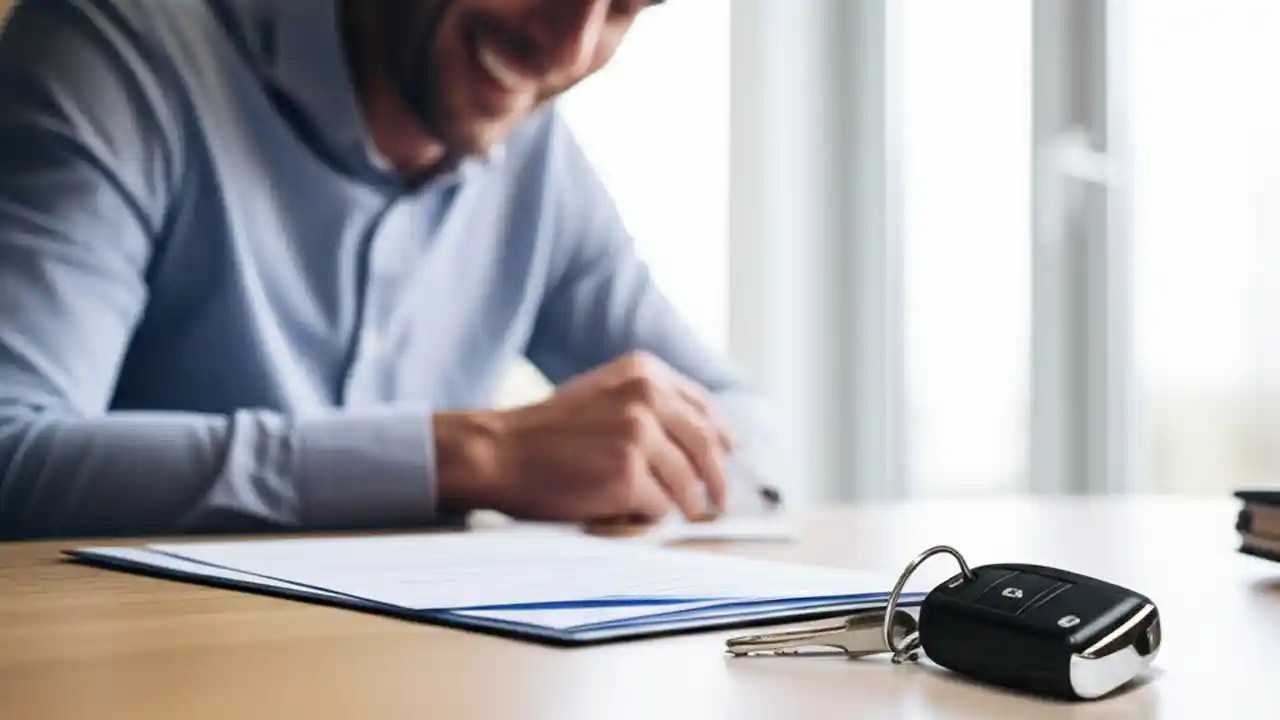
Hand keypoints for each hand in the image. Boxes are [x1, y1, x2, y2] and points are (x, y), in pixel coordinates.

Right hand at [436, 352, 732, 521]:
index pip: (704, 408)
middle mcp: (647, 397)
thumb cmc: (547, 431)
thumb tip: (704, 437)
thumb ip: (648, 403)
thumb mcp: (603, 393)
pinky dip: (649, 517)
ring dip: (683, 505)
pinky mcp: (628, 475)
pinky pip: (660, 507)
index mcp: (644, 372)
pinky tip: (630, 513)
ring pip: (688, 483)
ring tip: (673, 514)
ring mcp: (639, 436)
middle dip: (717, 481)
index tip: (729, 456)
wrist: (500, 451)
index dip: (722, 437)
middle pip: (707, 447)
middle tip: (718, 503)